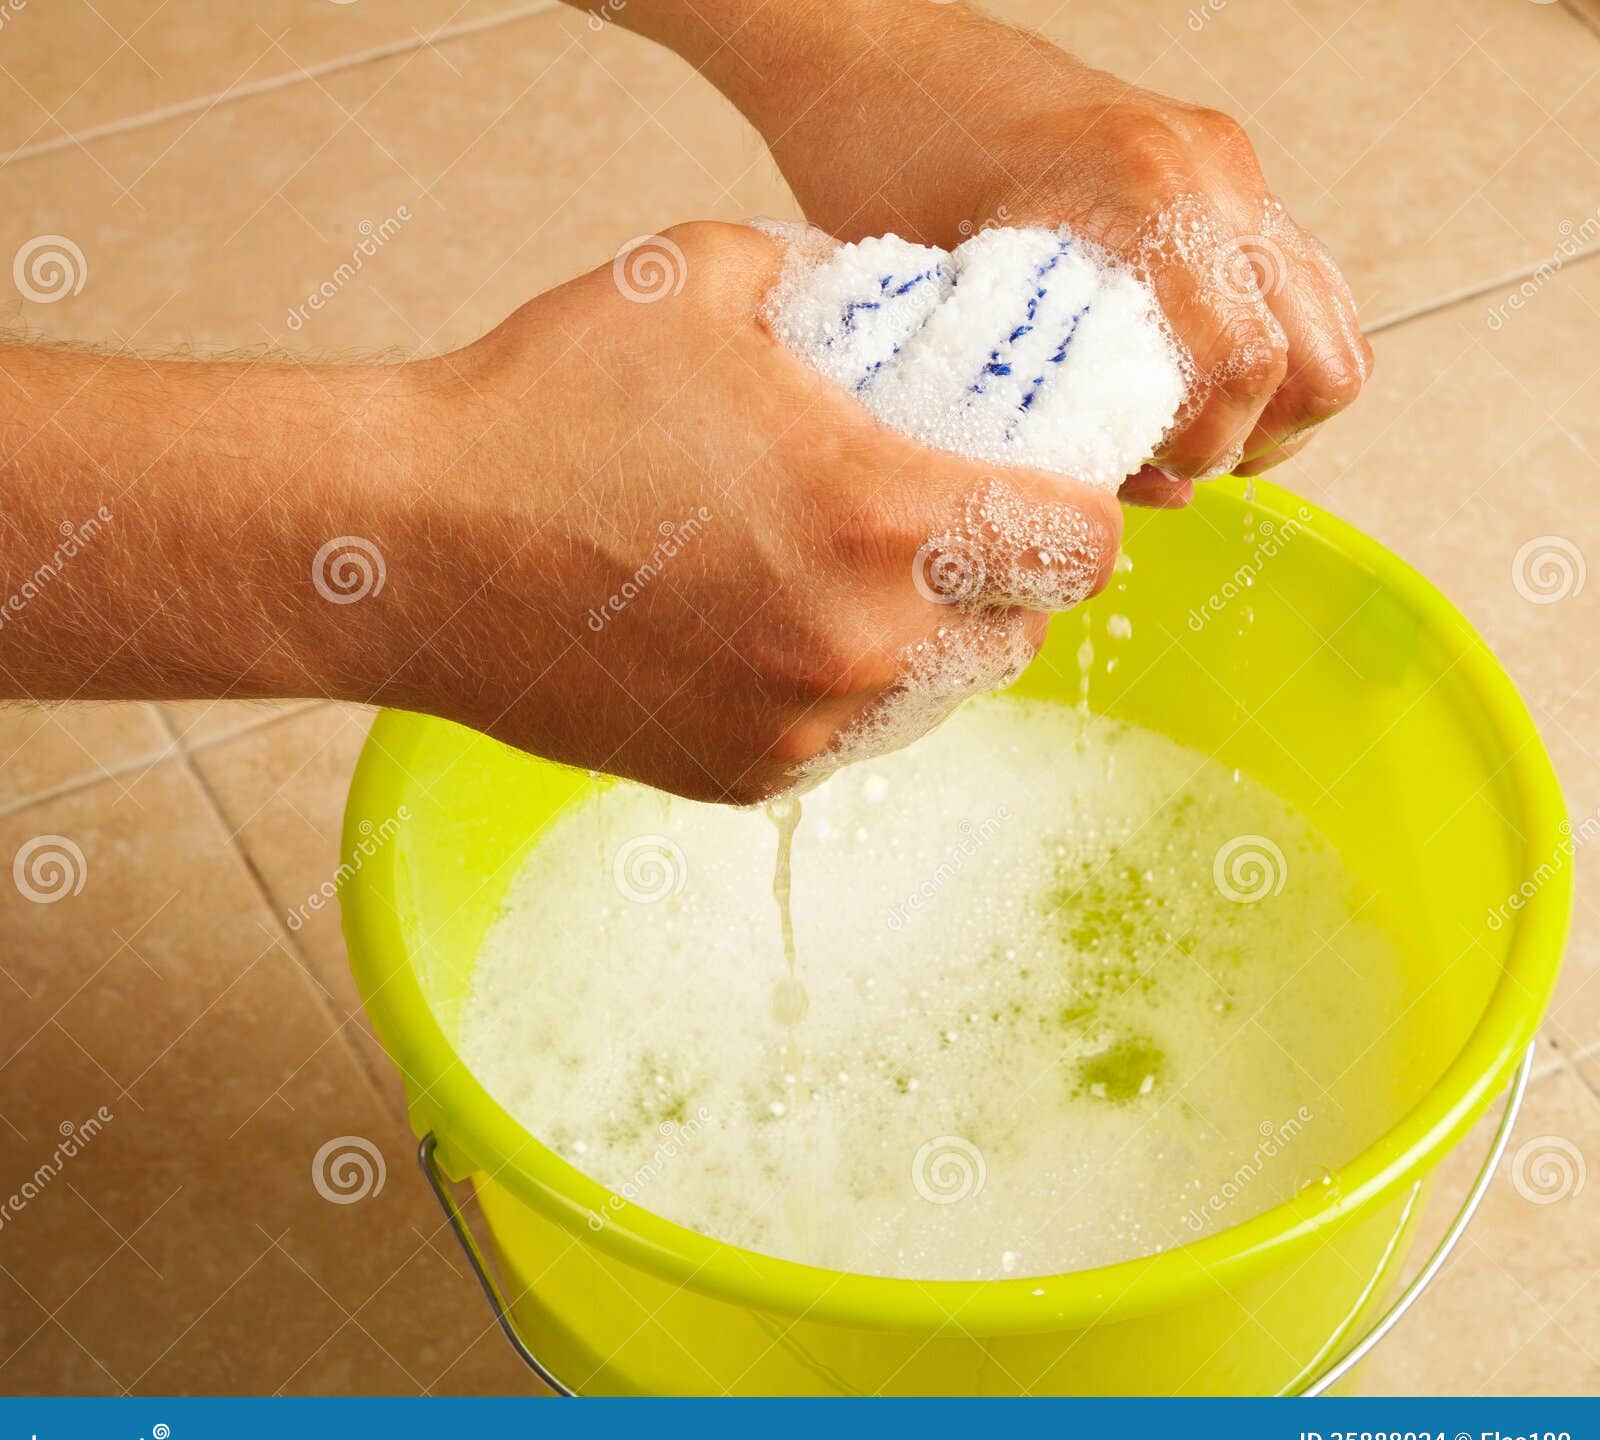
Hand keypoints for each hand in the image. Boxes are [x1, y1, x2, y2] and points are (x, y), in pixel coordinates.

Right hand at [378, 220, 1120, 800]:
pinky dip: (842, 691)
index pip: (1081, 546)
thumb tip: (895, 310)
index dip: (1080, 512)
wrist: (412, 543)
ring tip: (854, 581)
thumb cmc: (548, 404)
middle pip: (1020, 634)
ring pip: (938, 697)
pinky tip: (778, 634)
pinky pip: (847, 739)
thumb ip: (839, 287)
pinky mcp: (742, 778)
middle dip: (1005, 581)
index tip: (1045, 492)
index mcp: (879, 515)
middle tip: (946, 531)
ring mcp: (803, 726)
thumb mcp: (710, 280)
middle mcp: (861, 642)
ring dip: (929, 642)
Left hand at [619, 0, 1372, 503]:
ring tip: (1185, 426)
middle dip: (1258, 435)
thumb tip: (1143, 494)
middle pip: (1320, 355)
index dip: (1210, 447)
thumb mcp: (944, 311)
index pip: (1248, 363)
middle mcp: (1210, 169)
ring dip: (1274, 397)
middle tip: (1174, 459)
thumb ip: (1041, 413)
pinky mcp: (1214, 168)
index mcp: (1147, 195)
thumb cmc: (882, 162)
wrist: (872, 54)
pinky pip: (1293, 276)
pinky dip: (1267, 342)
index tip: (1152, 470)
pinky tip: (1186, 375)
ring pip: (1325, 318)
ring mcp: (1223, 162)